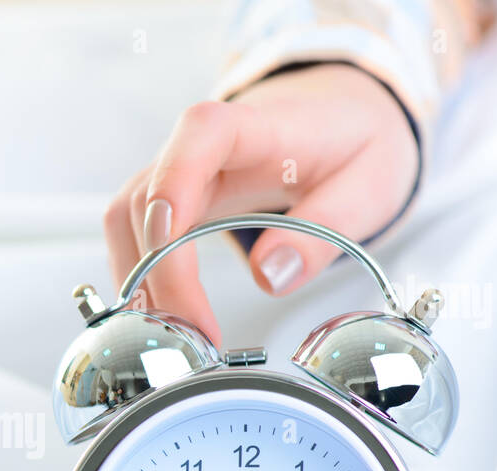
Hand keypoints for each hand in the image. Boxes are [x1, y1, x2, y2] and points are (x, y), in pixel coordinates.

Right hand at [104, 63, 418, 344]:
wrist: (341, 113)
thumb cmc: (352, 141)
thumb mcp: (368, 186)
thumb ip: (321, 231)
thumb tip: (267, 277)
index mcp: (259, 125)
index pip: (201, 133)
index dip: (174, 180)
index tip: (166, 236)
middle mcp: (203, 144)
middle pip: (148, 196)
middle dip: (161, 272)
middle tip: (194, 332)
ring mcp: (177, 169)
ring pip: (127, 220)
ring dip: (140, 281)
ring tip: (179, 332)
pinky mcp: (169, 196)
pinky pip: (133, 235)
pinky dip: (140, 277)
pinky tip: (166, 313)